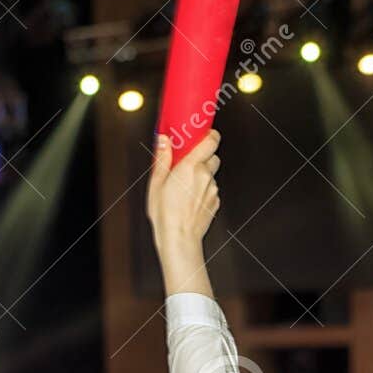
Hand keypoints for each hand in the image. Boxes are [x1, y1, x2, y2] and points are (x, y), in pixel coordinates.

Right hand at [147, 131, 221, 253]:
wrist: (179, 239)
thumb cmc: (166, 213)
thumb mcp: (157, 183)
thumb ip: (162, 159)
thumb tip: (163, 140)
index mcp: (191, 167)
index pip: (211, 141)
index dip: (210, 135)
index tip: (204, 134)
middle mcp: (206, 176)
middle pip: (212, 157)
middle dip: (202, 158)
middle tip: (188, 165)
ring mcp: (213, 190)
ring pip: (211, 175)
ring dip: (202, 177)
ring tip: (185, 189)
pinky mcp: (215, 202)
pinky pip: (211, 190)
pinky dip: (203, 191)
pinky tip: (190, 200)